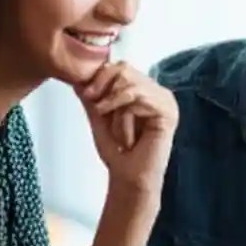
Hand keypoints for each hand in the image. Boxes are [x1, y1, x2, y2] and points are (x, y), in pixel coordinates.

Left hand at [76, 61, 178, 191]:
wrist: (127, 178)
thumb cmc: (117, 152)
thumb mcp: (99, 116)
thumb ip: (92, 96)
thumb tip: (77, 76)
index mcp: (145, 90)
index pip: (120, 66)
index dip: (100, 77)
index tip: (87, 95)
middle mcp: (158, 91)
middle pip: (124, 70)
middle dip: (104, 90)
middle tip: (99, 111)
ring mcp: (165, 100)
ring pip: (128, 84)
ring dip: (115, 109)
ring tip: (117, 132)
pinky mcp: (168, 112)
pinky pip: (137, 100)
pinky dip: (125, 120)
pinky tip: (128, 139)